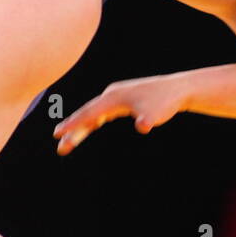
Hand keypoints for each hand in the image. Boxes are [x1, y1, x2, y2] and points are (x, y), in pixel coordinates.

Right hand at [53, 75, 187, 154]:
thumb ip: (146, 120)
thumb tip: (143, 125)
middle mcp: (111, 94)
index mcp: (114, 98)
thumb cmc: (165, 102)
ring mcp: (116, 96)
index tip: (58, 134)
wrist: (178, 89)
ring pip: (93, 114)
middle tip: (60, 147)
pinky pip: (102, 112)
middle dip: (73, 130)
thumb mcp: (156, 114)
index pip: (89, 113)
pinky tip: (89, 128)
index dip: (73, 125)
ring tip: (69, 143)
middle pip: (87, 114)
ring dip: (82, 128)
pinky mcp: (122, 99)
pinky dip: (93, 121)